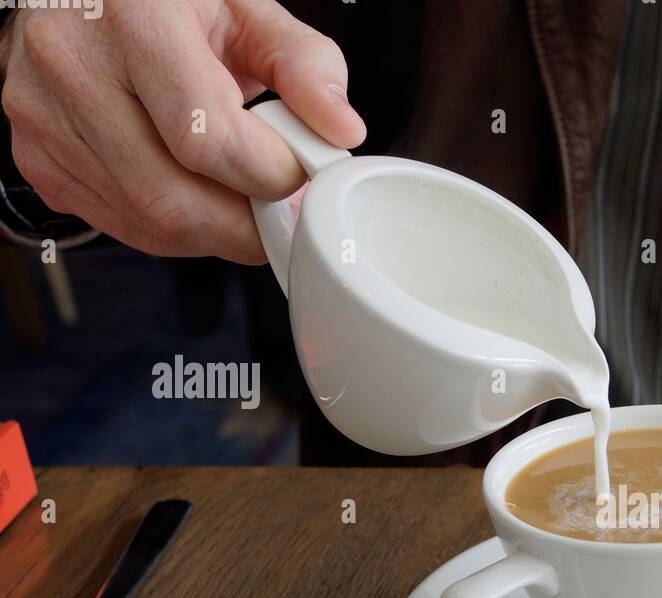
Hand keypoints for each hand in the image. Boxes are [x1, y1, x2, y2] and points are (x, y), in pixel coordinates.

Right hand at [0, 0, 365, 262]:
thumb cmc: (168, 3)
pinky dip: (175, 230)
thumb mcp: (246, 11)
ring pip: (152, 222)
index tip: (301, 175)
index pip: (206, 137)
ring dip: (216, 232)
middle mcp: (72, 65)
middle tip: (283, 211)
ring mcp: (45, 117)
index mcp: (132, 18)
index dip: (269, 175)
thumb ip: (303, 65)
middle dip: (248, 223)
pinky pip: (124, 226)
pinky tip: (197, 195)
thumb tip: (343, 131)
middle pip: (176, 197)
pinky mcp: (39, 160)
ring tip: (243, 197)